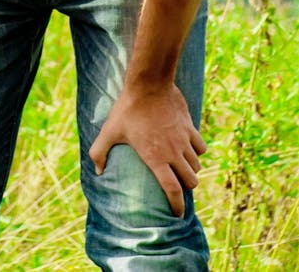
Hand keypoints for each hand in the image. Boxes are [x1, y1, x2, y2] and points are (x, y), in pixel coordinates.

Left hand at [89, 82, 205, 217]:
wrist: (149, 84)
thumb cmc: (128, 108)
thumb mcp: (109, 130)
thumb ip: (99, 152)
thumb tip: (98, 172)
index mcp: (156, 158)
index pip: (173, 191)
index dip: (177, 206)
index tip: (177, 214)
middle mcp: (174, 153)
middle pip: (190, 181)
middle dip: (186, 188)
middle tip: (178, 187)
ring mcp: (184, 140)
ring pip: (197, 165)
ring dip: (191, 171)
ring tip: (182, 170)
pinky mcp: (190, 128)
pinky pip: (201, 147)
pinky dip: (197, 152)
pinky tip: (190, 150)